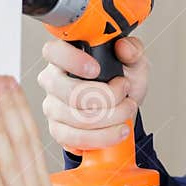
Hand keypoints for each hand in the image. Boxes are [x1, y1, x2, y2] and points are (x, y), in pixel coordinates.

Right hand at [37, 37, 148, 154]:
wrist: (123, 109)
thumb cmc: (122, 81)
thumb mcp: (133, 62)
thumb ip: (133, 50)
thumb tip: (123, 47)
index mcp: (66, 56)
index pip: (53, 52)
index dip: (73, 61)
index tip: (96, 69)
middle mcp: (53, 80)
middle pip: (70, 92)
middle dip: (108, 97)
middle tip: (125, 91)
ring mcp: (52, 106)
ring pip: (78, 118)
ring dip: (112, 117)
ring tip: (128, 109)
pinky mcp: (58, 130)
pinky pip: (76, 138)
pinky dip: (104, 136)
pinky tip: (119, 130)